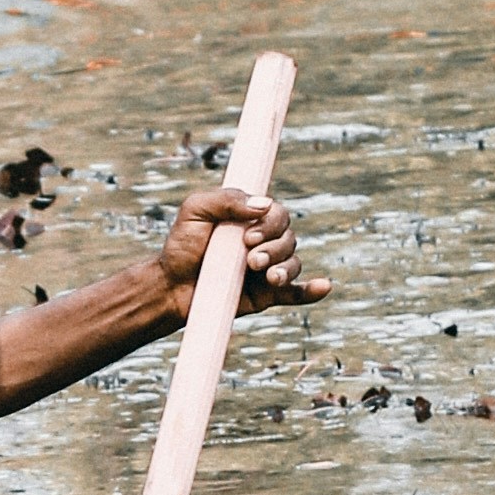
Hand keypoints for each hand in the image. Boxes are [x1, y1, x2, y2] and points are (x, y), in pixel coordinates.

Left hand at [156, 181, 319, 310]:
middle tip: (251, 260)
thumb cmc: (181, 245)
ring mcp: (267, 269)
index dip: (270, 224)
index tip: (247, 237)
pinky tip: (324, 286)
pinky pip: (297, 293)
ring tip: (266, 277)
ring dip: (285, 269)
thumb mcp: (196, 211)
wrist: (170, 286)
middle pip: (289, 238)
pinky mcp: (267, 295)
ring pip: (293, 263)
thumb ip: (226, 200)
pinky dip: (312, 290)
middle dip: (274, 249)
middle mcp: (263, 242)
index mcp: (250, 219)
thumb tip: (264, 204)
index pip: (278, 214)